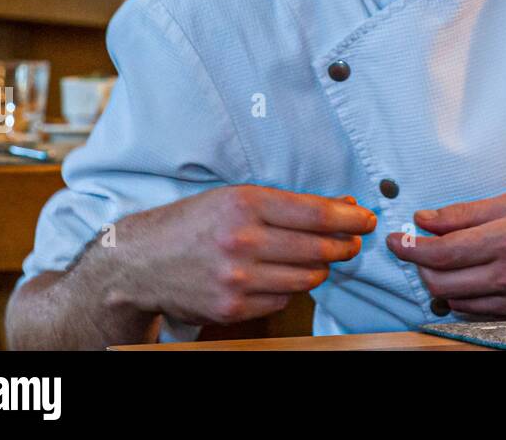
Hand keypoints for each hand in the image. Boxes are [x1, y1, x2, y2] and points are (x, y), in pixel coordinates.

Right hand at [107, 185, 376, 326]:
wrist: (140, 262)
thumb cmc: (194, 223)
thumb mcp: (237, 198)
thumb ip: (288, 204)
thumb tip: (342, 206)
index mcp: (246, 203)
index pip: (317, 214)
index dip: (350, 218)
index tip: (366, 218)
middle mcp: (242, 240)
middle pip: (318, 248)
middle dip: (344, 245)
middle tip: (352, 242)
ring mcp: (237, 278)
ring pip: (306, 278)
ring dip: (320, 269)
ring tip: (320, 258)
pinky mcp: (231, 307)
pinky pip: (282, 300)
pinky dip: (290, 289)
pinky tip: (282, 277)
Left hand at [385, 190, 505, 317]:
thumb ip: (467, 213)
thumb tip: (428, 219)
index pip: (441, 251)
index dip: (411, 247)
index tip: (398, 240)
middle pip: (442, 280)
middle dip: (421, 265)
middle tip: (417, 249)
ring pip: (458, 302)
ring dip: (442, 283)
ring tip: (444, 264)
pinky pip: (483, 315)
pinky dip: (467, 300)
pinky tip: (469, 282)